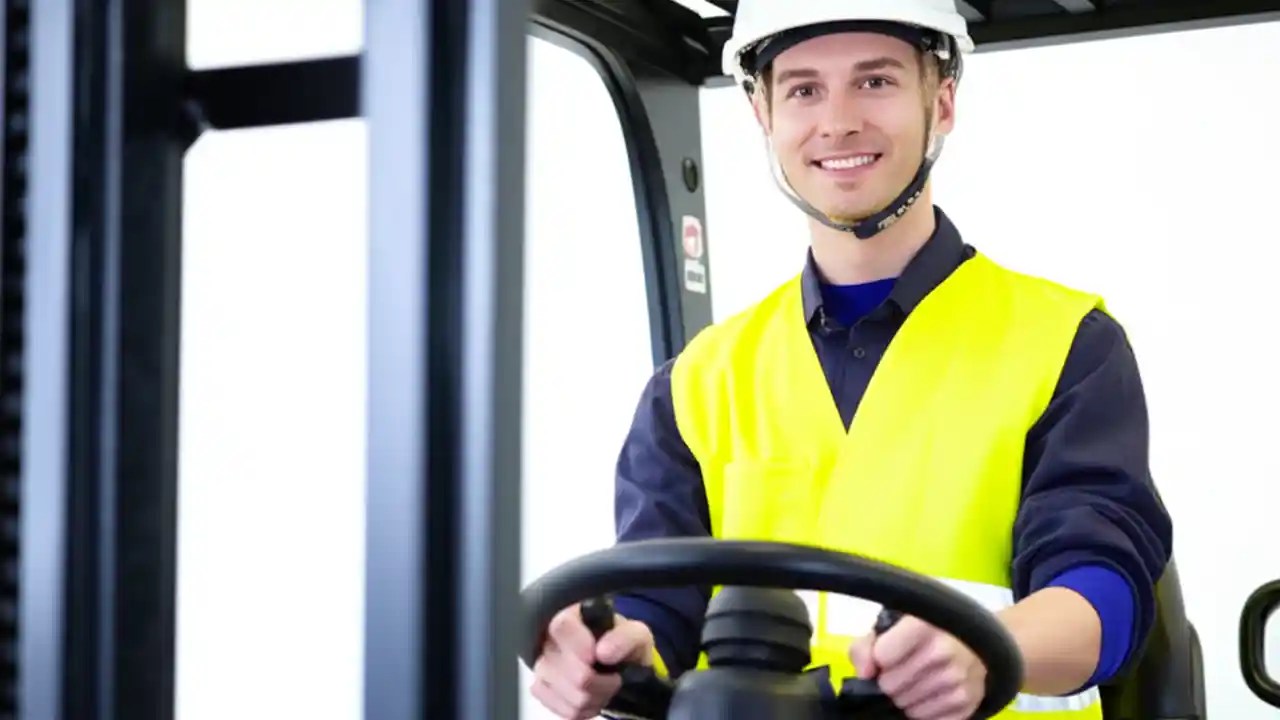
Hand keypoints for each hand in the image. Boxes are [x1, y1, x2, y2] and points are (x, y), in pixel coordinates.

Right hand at [530, 603, 655, 718]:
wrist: (618, 666)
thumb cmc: (623, 645)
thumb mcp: (635, 634)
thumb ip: (625, 637)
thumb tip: (604, 651)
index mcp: (571, 616)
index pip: (561, 626)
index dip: (578, 645)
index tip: (597, 657)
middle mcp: (549, 639)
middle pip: (565, 670)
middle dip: (598, 681)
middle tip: (614, 677)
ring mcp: (542, 666)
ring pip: (568, 695)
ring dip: (595, 698)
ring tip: (606, 687)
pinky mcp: (542, 689)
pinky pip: (565, 710)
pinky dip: (585, 710)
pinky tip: (593, 697)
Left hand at [849, 614, 986, 719]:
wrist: (975, 644)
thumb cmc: (926, 634)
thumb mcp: (893, 626)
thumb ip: (866, 646)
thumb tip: (864, 674)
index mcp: (924, 625)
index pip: (882, 655)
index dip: (878, 658)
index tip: (886, 654)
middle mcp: (945, 652)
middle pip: (890, 686)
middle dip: (890, 682)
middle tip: (902, 671)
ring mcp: (960, 680)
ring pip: (908, 708)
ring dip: (906, 699)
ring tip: (918, 682)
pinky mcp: (969, 703)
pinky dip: (926, 712)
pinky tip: (933, 694)